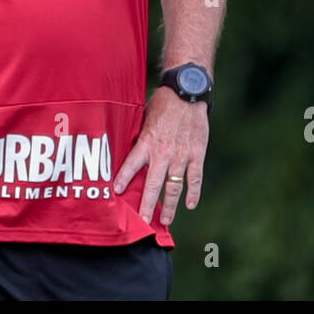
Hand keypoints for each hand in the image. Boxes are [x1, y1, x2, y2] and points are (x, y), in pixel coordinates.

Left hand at [112, 86, 208, 225]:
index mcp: (147, 142)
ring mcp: (181, 155)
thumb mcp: (144, 117)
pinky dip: (193, 193)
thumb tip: (126, 149)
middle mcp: (163, 153)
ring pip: (174, 187)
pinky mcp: (196, 154)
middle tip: (144, 222)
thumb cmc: (163, 103)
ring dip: (170, 206)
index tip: (117, 192)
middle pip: (153, 185)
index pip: (131, 165)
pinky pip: (195, 178)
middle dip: (148, 205)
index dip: (124, 179)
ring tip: (167, 220)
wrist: (188, 92)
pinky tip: (190, 205)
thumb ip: (139, 136)